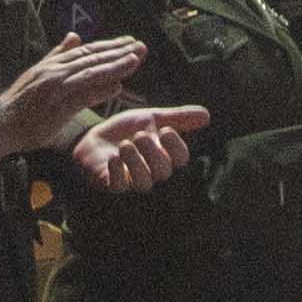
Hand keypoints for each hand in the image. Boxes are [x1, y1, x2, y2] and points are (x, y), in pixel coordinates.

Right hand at [0, 30, 147, 161]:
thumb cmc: (20, 103)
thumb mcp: (38, 72)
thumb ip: (57, 55)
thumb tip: (73, 36)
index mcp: (52, 64)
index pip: (87, 51)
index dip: (110, 45)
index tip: (129, 41)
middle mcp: (54, 72)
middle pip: (92, 58)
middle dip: (119, 51)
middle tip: (141, 46)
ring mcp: (55, 89)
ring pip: (90, 73)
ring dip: (115, 66)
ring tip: (136, 60)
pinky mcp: (55, 108)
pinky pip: (82, 97)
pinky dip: (100, 91)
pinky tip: (118, 86)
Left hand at [69, 102, 207, 193]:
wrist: (94, 136)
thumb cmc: (126, 130)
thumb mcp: (151, 118)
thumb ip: (178, 118)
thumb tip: (207, 115)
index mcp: (164, 154)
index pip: (181, 159)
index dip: (176, 147)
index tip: (165, 130)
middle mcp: (151, 171)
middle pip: (163, 171)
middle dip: (153, 152)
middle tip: (139, 136)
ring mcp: (132, 180)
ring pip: (144, 183)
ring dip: (136, 162)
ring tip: (125, 145)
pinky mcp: (112, 184)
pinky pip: (119, 186)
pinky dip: (117, 171)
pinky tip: (113, 157)